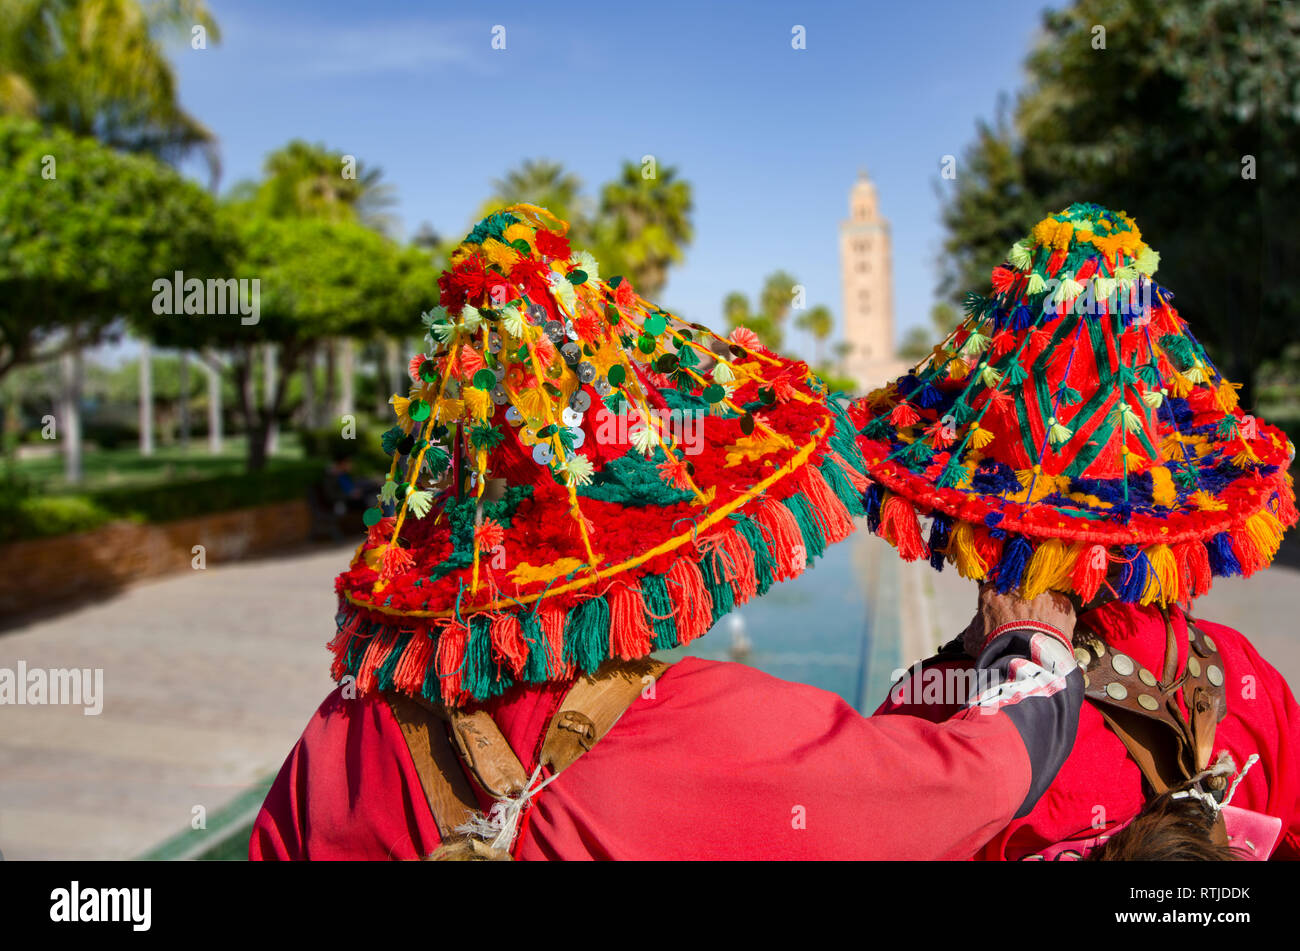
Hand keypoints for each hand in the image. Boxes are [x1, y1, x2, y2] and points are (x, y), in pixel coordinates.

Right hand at [960, 582, 1076, 657]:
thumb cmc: (996, 647)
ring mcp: (1042, 592)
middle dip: (1021, 603)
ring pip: (1042, 597)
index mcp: (993, 591)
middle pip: (1020, 590)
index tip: (1001, 616)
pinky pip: (1061, 609)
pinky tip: (1053, 635)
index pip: (994, 590)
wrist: (1025, 657)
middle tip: (1021, 624)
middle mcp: (1019, 585)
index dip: (999, 605)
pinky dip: (1059, 620)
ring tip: (1039, 632)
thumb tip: (979, 626)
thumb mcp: (973, 638)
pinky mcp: (1063, 603)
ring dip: (1041, 609)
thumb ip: (977, 625)